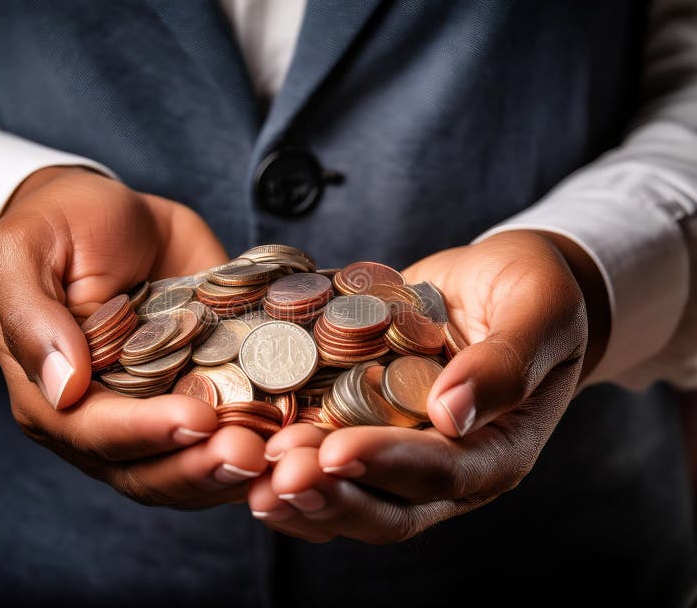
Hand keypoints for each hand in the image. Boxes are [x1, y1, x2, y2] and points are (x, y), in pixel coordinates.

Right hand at [0, 166, 267, 507]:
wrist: (116, 214)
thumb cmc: (60, 226)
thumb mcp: (22, 250)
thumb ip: (31, 317)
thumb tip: (62, 387)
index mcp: (51, 395)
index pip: (95, 433)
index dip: (146, 432)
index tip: (197, 418)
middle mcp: (104, 419)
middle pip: (148, 470)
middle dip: (200, 465)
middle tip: (253, 451)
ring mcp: (157, 414)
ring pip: (191, 467)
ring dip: (233, 469)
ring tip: (279, 452)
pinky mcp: (202, 394)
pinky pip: (228, 436)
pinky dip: (260, 443)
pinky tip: (295, 439)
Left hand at [247, 230, 608, 541]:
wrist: (508, 284)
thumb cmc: (538, 290)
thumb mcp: (540, 310)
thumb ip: (507, 363)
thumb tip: (452, 414)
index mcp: (500, 447)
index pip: (443, 470)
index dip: (387, 464)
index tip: (333, 450)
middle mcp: (453, 468)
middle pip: (390, 507)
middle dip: (331, 493)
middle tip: (276, 473)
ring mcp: (408, 457)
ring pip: (355, 501)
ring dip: (303, 497)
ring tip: (252, 482)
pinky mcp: (375, 434)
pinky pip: (334, 471)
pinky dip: (293, 473)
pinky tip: (251, 464)